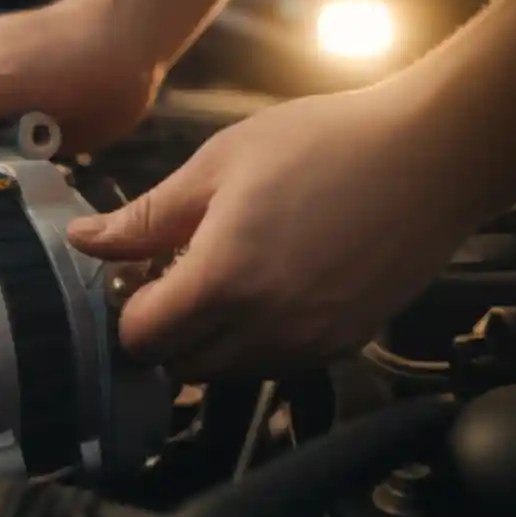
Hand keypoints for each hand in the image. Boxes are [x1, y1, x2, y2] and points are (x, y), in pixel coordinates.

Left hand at [67, 87, 481, 380]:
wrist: (429, 155)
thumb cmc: (326, 145)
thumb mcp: (218, 166)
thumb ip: (145, 217)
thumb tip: (86, 241)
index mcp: (223, 281)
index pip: (141, 338)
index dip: (126, 307)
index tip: (134, 274)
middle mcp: (265, 328)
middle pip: (179, 366)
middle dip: (164, 328)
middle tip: (174, 273)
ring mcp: (309, 343)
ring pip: (226, 371)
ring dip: (208, 338)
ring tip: (226, 272)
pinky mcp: (343, 344)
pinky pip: (275, 362)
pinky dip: (255, 338)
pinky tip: (270, 283)